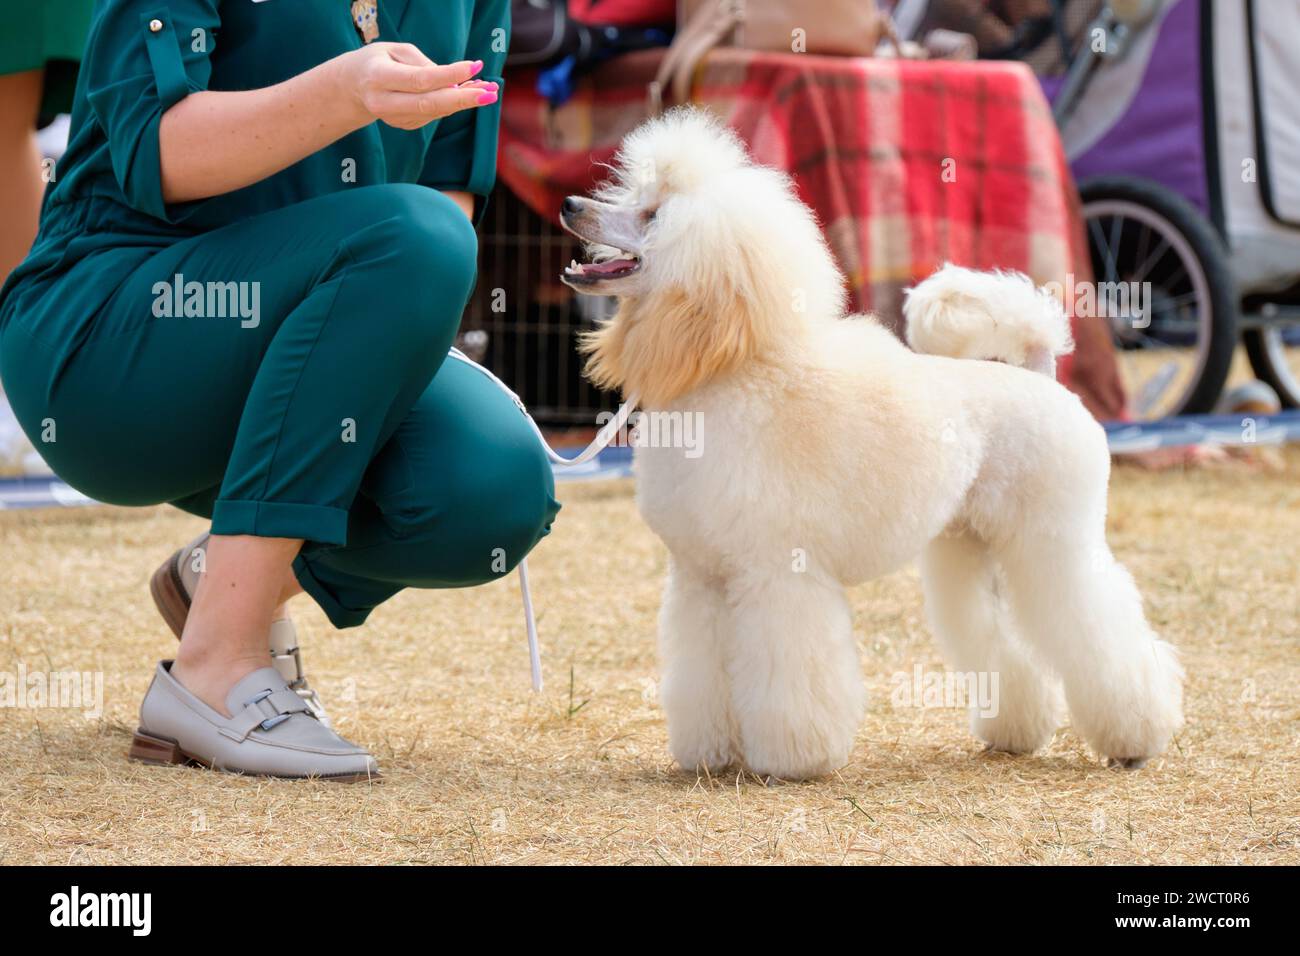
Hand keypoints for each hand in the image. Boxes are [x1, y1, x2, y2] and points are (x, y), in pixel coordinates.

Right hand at [333, 42, 498, 130]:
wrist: (353, 88)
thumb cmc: (378, 61)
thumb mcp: (395, 50)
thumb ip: (424, 65)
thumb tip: (456, 83)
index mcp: (378, 77)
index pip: (419, 80)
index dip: (448, 76)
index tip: (474, 67)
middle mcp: (384, 102)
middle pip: (428, 104)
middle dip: (463, 100)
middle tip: (491, 93)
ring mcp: (394, 118)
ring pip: (436, 111)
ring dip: (465, 101)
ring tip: (489, 89)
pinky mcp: (405, 126)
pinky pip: (434, 114)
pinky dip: (454, 104)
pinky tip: (471, 94)